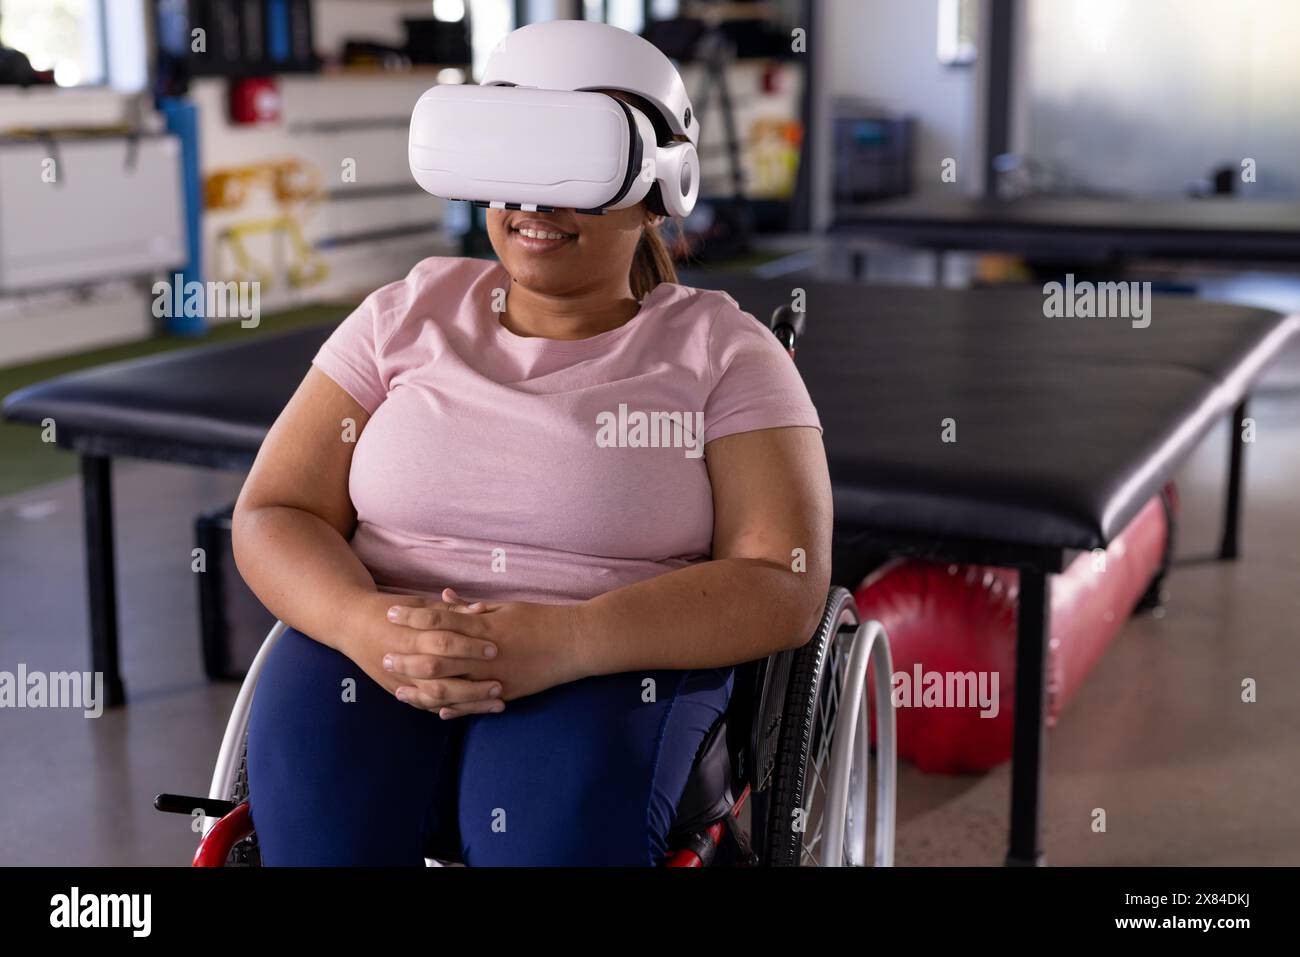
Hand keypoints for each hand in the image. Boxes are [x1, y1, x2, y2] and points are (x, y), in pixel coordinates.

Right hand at [340, 589, 502, 715]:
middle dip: (472, 684)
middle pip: (441, 678)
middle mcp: (403, 661)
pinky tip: (473, 711)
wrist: (351, 625)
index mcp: (409, 634)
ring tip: (496, 702)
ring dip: (468, 703)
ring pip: (436, 699)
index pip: (444, 643)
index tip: (496, 649)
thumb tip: (481, 610)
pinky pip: (427, 706)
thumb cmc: (390, 610)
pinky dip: (451, 711)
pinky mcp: (398, 691)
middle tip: (499, 684)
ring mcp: (399, 680)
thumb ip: (450, 610)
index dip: (470, 647)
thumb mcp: (419, 604)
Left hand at [383, 597, 587, 712]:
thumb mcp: (505, 607)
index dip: (412, 617)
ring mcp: (495, 675)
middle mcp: (484, 652)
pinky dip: (455, 709)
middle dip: (408, 656)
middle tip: (383, 657)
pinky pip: (475, 704)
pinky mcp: (507, 692)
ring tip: (399, 690)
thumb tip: (445, 596)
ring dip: (423, 688)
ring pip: (451, 686)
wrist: (576, 642)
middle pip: (437, 655)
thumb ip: (472, 606)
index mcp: (483, 626)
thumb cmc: (541, 619)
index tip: (390, 614)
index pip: (438, 619)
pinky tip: (436, 712)